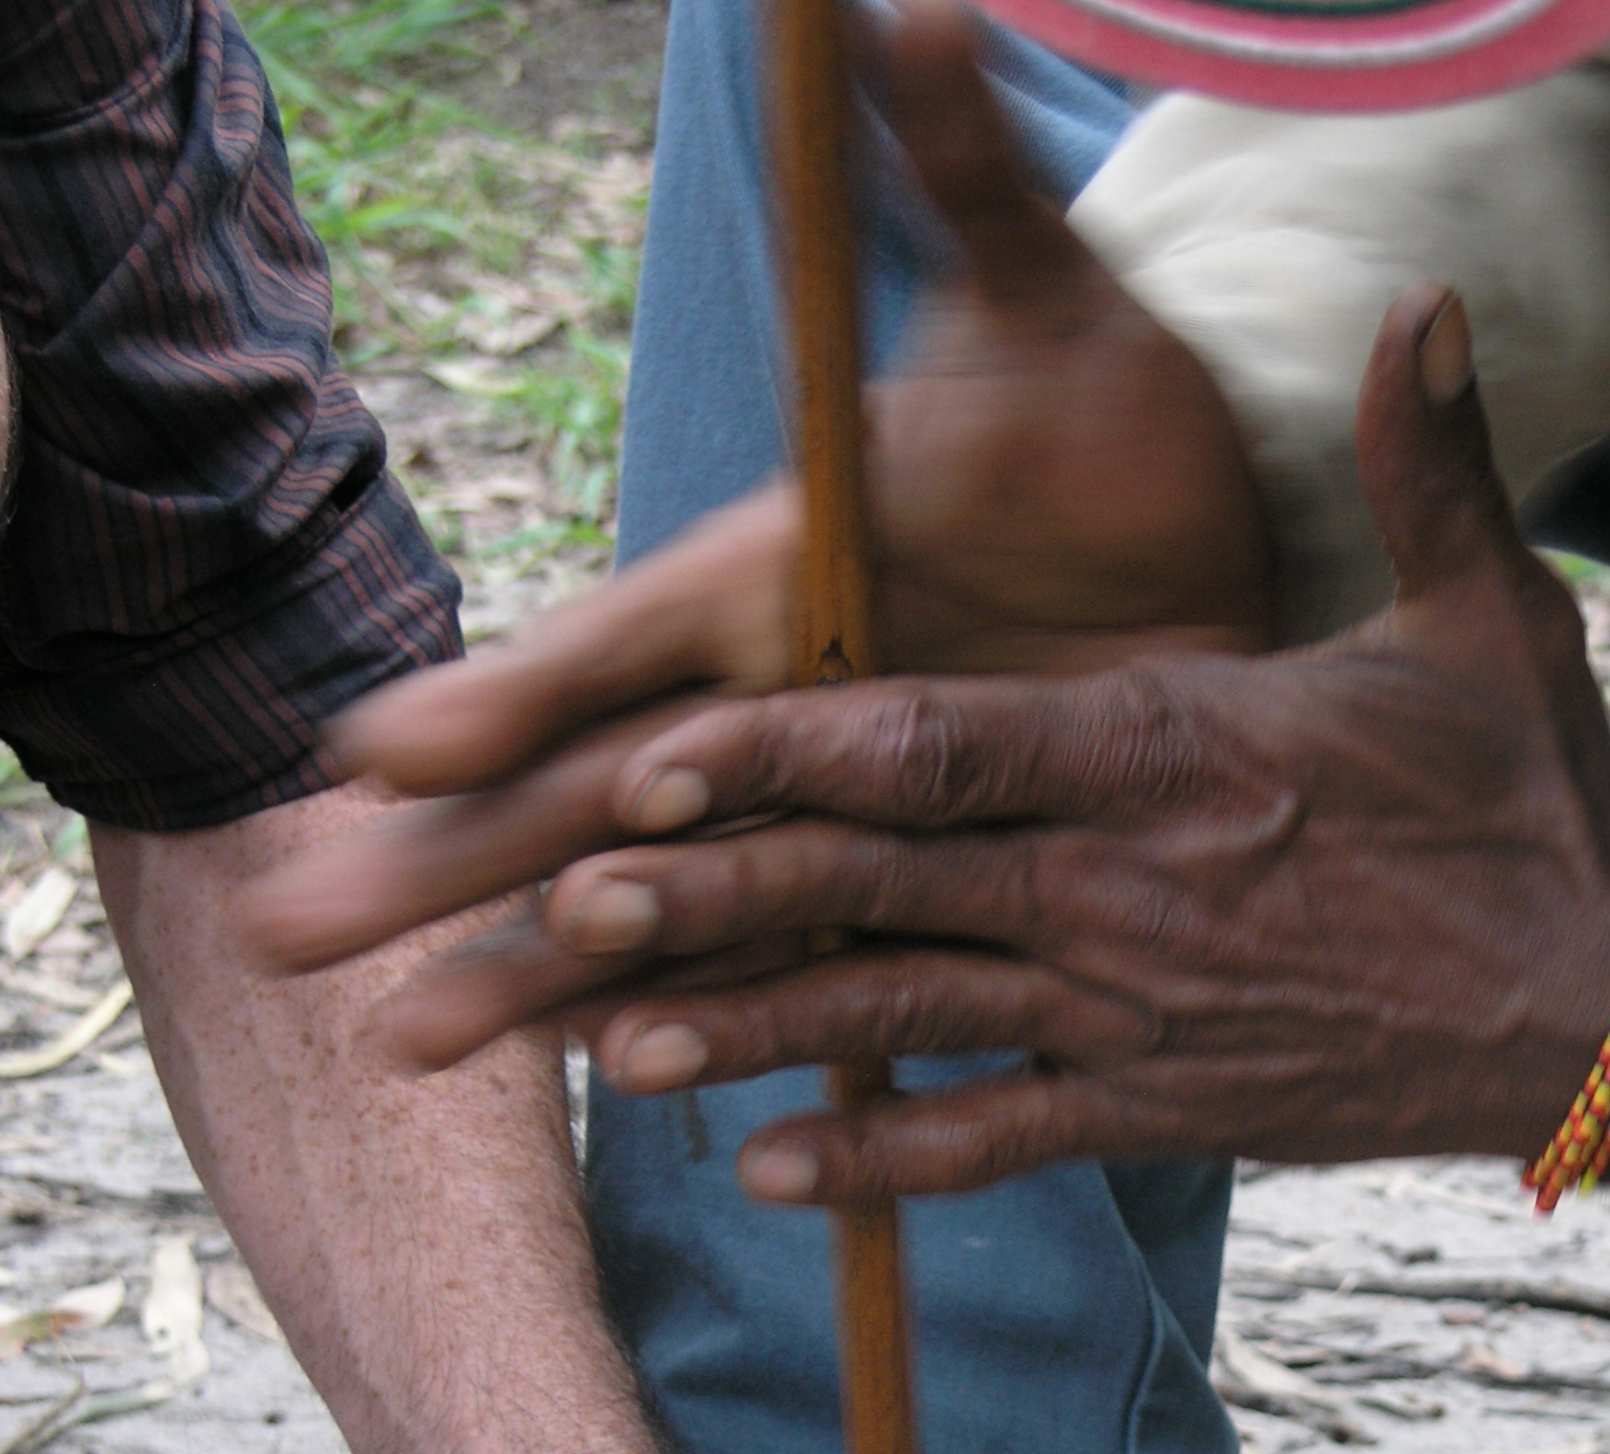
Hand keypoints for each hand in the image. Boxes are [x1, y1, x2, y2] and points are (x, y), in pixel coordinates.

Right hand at [248, 1, 1268, 983]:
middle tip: (290, 937)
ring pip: (658, 899)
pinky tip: (620, 1082)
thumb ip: (963, 183)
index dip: (506, 696)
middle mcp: (773, 694)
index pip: (616, 638)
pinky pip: (795, 963)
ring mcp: (826, 794)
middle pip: (585, 790)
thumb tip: (908, 10)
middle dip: (442, 866)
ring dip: (531, 971)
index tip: (380, 756)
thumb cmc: (1108, 416)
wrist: (1213, 547)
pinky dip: (714, 1020)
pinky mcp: (904, 870)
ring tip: (405, 1046)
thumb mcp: (1046, 301)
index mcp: (778, 568)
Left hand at [319, 287, 1609, 1195]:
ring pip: (907, 1016)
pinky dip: (883, 1162)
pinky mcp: (1158, 1108)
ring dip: (758, 1031)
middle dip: (713, 892)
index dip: (780, 751)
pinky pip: (994, 1141)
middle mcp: (1121, 885)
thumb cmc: (1533, 805)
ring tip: (611, 1048)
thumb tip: (1425, 293)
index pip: (933, 740)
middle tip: (559, 905)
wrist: (1605, 1006)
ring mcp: (1131, 1009)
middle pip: (877, 880)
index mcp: (1165, 747)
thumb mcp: (1484, 615)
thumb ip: (1425, 459)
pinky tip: (760, 1173)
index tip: (646, 751)